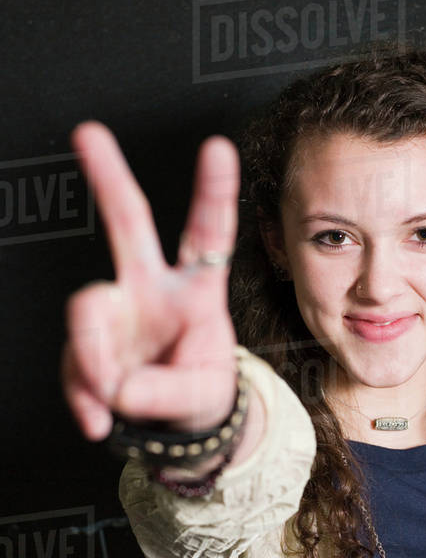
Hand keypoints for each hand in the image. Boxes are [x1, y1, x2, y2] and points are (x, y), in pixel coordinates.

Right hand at [60, 121, 240, 442]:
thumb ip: (164, 393)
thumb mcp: (201, 398)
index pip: (209, 237)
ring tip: (113, 402)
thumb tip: (117, 387)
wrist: (176, 425)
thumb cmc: (201, 396)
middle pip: (128, 223)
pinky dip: (84, 399)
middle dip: (108, 176)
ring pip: (87, 314)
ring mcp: (114, 310)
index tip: (218, 148)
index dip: (213, 194)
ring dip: (95, 365)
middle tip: (88, 132)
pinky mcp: (87, 340)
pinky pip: (75, 364)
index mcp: (196, 292)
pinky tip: (98, 420)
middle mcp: (151, 289)